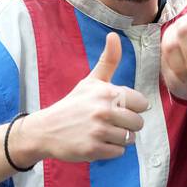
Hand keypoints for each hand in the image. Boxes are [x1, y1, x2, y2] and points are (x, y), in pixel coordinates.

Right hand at [15, 32, 149, 163]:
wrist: (45, 130)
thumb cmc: (73, 104)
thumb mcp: (91, 81)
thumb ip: (108, 60)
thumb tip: (114, 34)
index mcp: (107, 92)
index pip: (142, 104)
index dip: (132, 108)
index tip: (117, 108)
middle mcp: (104, 110)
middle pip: (138, 123)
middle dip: (127, 125)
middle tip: (109, 122)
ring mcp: (99, 130)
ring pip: (130, 139)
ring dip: (119, 138)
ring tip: (102, 132)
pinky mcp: (94, 149)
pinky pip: (119, 152)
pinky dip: (111, 150)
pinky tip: (97, 142)